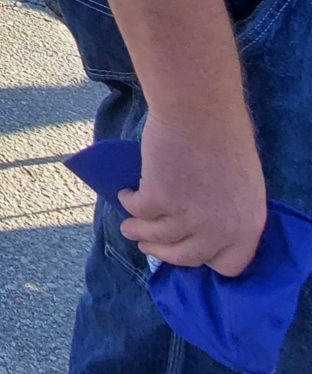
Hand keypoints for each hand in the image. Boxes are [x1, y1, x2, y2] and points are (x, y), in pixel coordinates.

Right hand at [118, 105, 266, 275]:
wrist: (200, 108)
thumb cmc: (224, 134)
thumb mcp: (243, 184)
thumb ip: (228, 211)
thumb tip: (203, 227)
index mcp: (248, 224)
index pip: (230, 265)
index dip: (206, 258)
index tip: (189, 250)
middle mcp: (220, 228)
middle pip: (186, 257)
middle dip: (163, 252)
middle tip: (148, 244)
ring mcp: (189, 217)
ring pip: (155, 237)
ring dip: (137, 232)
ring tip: (128, 227)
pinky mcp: (158, 199)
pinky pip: (137, 210)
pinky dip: (128, 203)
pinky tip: (126, 195)